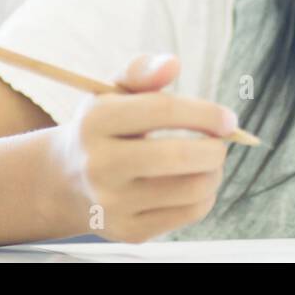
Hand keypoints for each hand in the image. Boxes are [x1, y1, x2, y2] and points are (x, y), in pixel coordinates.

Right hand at [50, 53, 236, 243]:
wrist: (66, 181)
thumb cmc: (103, 128)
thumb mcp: (112, 92)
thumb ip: (142, 71)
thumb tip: (172, 64)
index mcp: (95, 121)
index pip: (161, 111)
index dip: (204, 113)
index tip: (228, 119)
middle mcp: (99, 164)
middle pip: (178, 155)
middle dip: (215, 148)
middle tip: (221, 143)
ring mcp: (113, 202)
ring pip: (191, 189)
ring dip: (214, 172)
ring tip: (209, 162)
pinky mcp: (129, 230)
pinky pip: (188, 213)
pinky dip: (205, 196)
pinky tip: (194, 182)